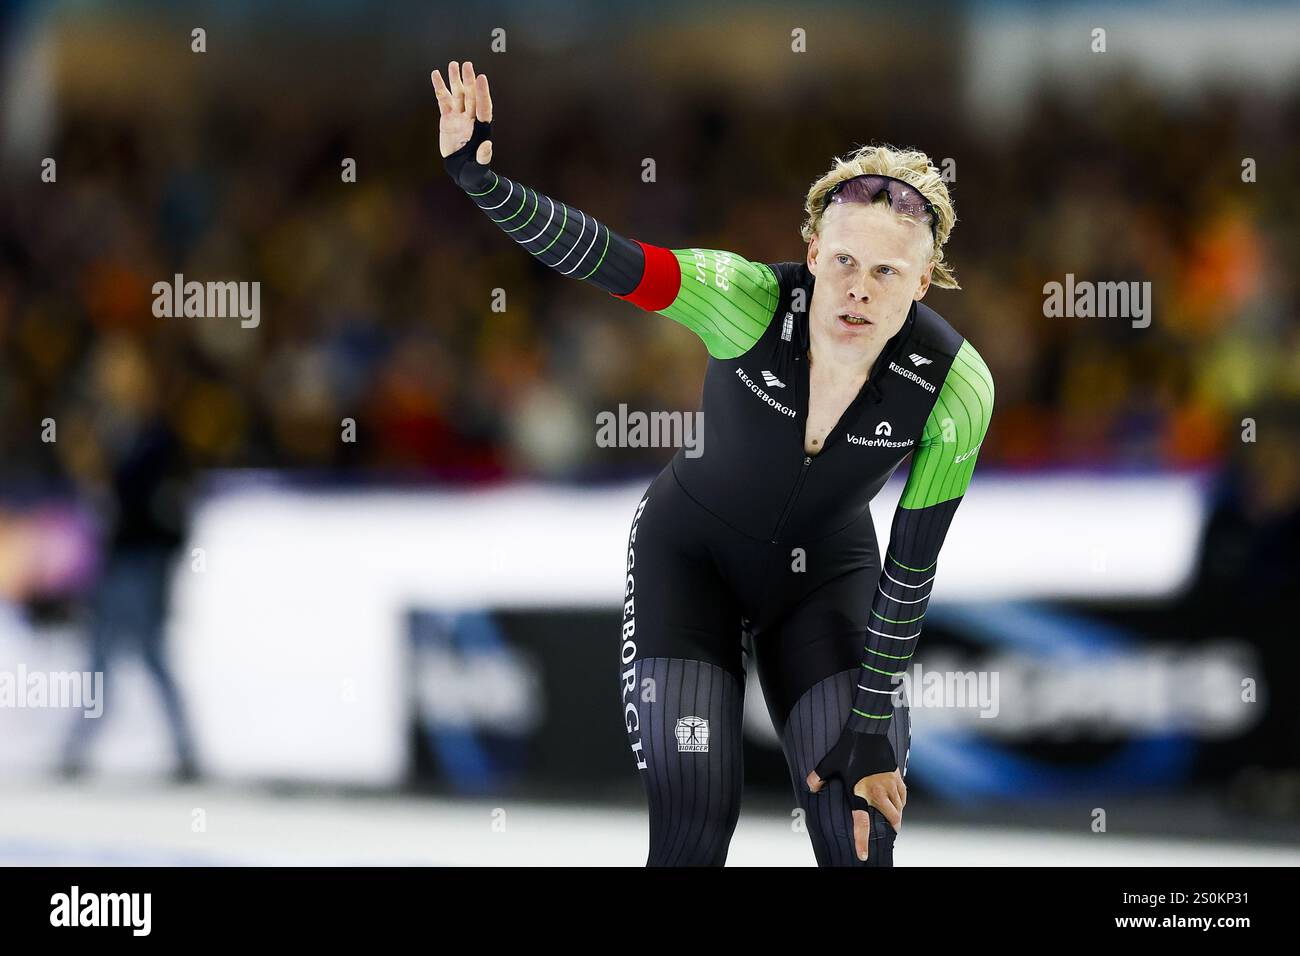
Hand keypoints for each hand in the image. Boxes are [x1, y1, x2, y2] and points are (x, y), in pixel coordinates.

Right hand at [431, 60, 492, 162]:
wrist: (460, 171)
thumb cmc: (473, 171)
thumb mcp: (479, 167)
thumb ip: (483, 156)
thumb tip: (488, 145)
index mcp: (482, 127)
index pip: (483, 106)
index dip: (482, 93)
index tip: (481, 78)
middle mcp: (471, 118)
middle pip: (470, 96)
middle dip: (468, 81)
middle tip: (467, 65)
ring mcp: (459, 117)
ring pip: (457, 95)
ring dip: (455, 80)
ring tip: (453, 64)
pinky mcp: (447, 118)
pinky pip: (443, 100)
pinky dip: (440, 88)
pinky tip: (436, 75)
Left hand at [806, 727, 905, 861]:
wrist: (868, 730)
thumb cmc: (847, 748)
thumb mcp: (828, 763)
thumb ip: (818, 777)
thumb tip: (810, 787)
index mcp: (860, 793)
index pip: (861, 823)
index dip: (861, 841)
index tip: (863, 856)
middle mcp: (878, 792)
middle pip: (891, 818)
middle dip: (892, 827)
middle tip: (890, 831)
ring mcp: (889, 783)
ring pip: (899, 807)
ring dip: (897, 815)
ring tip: (893, 818)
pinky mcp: (896, 774)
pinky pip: (903, 794)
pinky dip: (902, 801)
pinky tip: (898, 801)